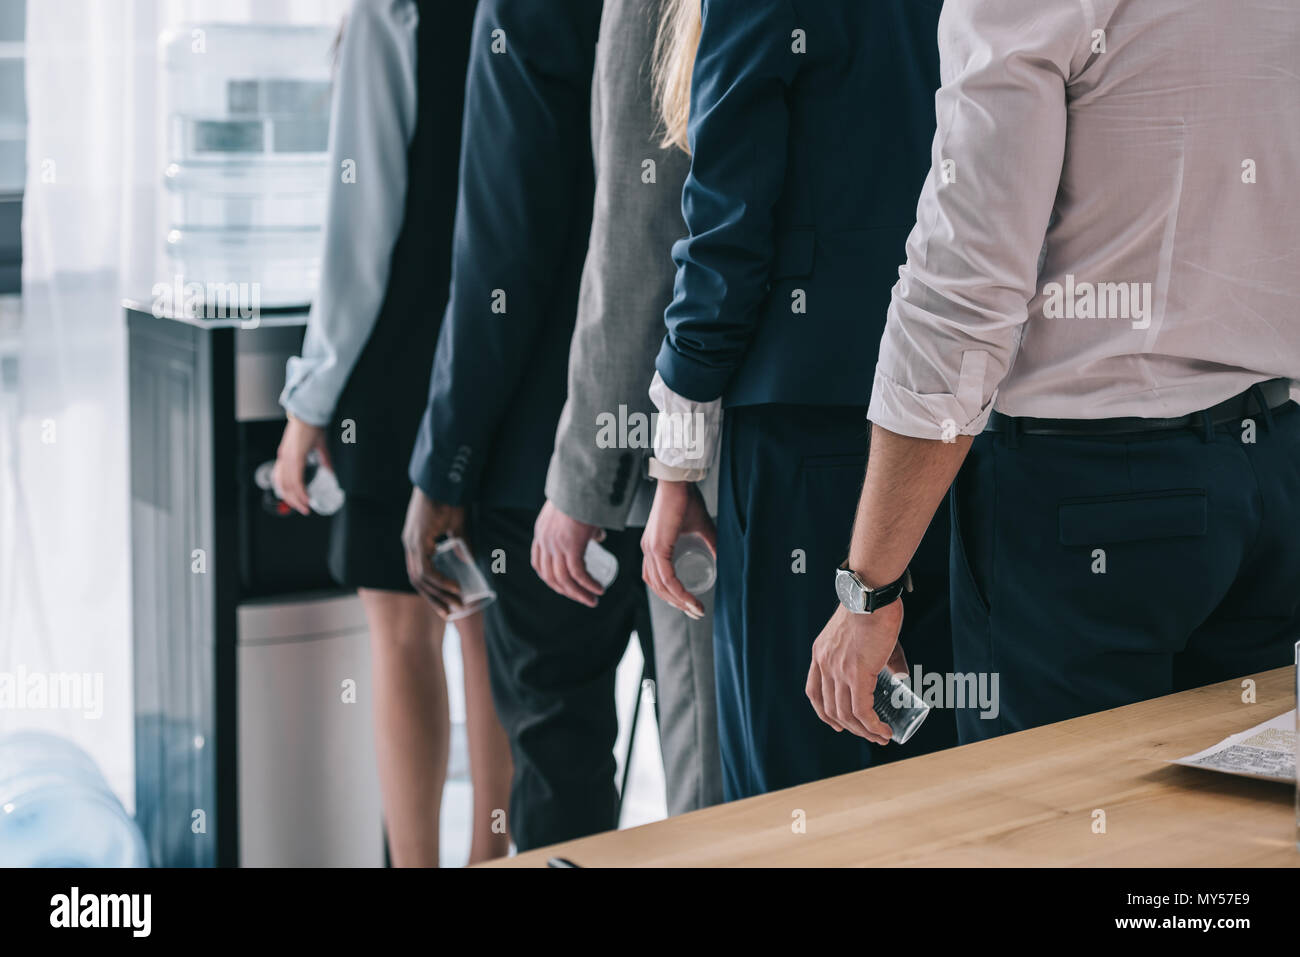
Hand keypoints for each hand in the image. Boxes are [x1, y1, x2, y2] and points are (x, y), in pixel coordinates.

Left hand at [273, 413, 331, 515]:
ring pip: (288, 485)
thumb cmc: (313, 424)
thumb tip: (330, 471)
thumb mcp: (318, 446)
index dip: (288, 492)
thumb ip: (323, 460)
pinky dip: (300, 491)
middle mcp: (284, 458)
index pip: (281, 479)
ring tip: (305, 507)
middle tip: (302, 509)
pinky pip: (295, 479)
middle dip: (292, 500)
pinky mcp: (295, 457)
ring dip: (296, 499)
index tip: (298, 501)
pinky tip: (306, 497)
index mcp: (286, 455)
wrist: (311, 411)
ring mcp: (288, 458)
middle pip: (283, 486)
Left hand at [401, 486, 466, 618]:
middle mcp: (410, 545)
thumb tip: (468, 560)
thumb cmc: (450, 497)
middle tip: (450, 614)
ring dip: (439, 593)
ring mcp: (411, 543)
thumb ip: (460, 543)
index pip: (419, 574)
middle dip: (434, 600)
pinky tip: (454, 587)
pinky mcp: (417, 540)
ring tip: (457, 602)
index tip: (447, 604)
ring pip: (421, 579)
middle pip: (417, 581)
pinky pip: (426, 569)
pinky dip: (440, 580)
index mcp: (416, 542)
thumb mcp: (456, 526)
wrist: (444, 480)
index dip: (432, 591)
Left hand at [531, 500, 605, 607]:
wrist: (583, 483)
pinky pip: (578, 573)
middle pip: (551, 577)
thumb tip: (598, 538)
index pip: (539, 564)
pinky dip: (588, 584)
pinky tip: (598, 589)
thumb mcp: (577, 513)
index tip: (566, 587)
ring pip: (564, 579)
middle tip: (583, 599)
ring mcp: (556, 544)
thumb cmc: (584, 494)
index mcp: (541, 533)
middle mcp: (545, 541)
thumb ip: (584, 527)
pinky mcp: (570, 546)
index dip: (551, 580)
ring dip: (579, 593)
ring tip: (593, 600)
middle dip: (567, 592)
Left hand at [641, 479, 715, 618]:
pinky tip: (689, 599)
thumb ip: (711, 542)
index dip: (673, 594)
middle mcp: (647, 550)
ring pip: (661, 585)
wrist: (679, 481)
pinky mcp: (656, 547)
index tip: (691, 604)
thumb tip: (723, 558)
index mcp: (653, 546)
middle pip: (657, 586)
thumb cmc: (687, 498)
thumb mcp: (701, 526)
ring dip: (677, 601)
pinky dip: (677, 591)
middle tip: (695, 612)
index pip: (658, 578)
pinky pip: (666, 577)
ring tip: (695, 609)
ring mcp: (650, 549)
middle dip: (677, 603)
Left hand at [806, 601, 906, 743]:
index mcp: (820, 654)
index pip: (814, 692)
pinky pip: (862, 711)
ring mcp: (839, 670)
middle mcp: (824, 664)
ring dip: (864, 731)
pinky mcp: (857, 674)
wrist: (871, 594)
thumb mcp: (861, 636)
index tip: (836, 724)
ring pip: (847, 714)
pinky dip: (873, 726)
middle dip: (850, 727)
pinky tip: (883, 732)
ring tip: (880, 737)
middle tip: (869, 734)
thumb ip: (876, 658)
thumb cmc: (872, 607)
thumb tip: (900, 678)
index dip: (824, 713)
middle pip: (831, 708)